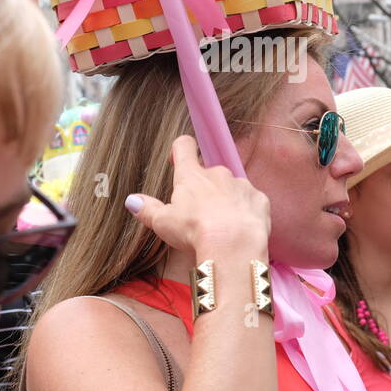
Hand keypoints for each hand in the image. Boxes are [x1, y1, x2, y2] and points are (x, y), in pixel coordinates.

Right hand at [126, 136, 270, 257]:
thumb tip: (132, 201)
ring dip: (226, 201)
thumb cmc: (194, 230)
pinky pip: (251, 202)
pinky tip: (240, 229)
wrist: (233, 243)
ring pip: (231, 188)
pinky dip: (246, 212)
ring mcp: (241, 184)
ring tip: (221, 227)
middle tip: (199, 214)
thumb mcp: (163, 223)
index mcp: (192, 176)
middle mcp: (218, 173)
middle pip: (209, 173)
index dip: (180, 150)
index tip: (177, 159)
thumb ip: (147, 209)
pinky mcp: (259, 199)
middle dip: (204, 189)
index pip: (184, 146)